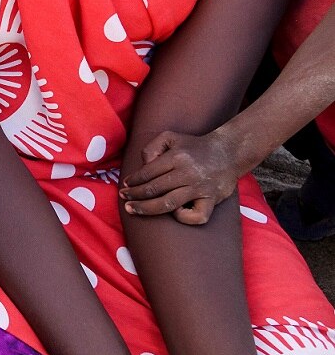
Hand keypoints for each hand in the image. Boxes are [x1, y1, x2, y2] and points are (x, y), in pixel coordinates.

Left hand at [119, 129, 244, 224]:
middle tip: (124, 198)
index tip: (125, 185)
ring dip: (147, 209)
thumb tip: (143, 165)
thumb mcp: (171, 137)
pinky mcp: (213, 200)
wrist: (229, 152)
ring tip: (132, 210)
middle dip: (135, 195)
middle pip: (154, 189)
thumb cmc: (195, 146)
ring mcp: (201, 188)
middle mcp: (188, 173)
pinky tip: (175, 212)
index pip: (148, 172)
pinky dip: (184, 217)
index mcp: (177, 157)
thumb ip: (152, 147)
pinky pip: (197, 216)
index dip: (133, 181)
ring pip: (169, 203)